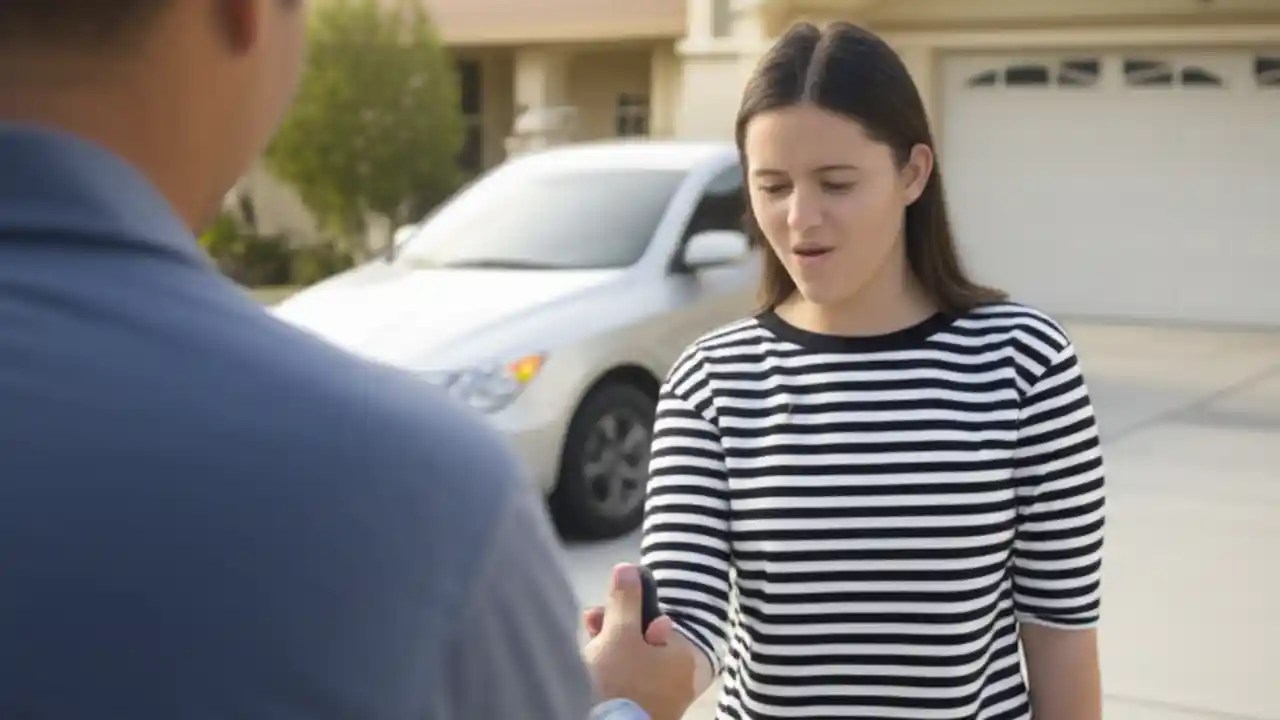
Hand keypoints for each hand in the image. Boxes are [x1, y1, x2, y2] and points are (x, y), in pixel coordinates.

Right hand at [583, 564, 698, 719]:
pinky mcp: (642, 714)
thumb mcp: (619, 633)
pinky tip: (590, 667)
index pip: (660, 621)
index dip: (631, 610)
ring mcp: (663, 702)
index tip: (606, 609)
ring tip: (586, 643)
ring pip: (634, 663)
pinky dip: (611, 673)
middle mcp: (681, 681)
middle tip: (591, 623)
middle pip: (646, 642)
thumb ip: (625, 600)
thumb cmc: (618, 682)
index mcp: (684, 658)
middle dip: (615, 628)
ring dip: (609, 647)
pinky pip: (628, 684)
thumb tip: (628, 568)